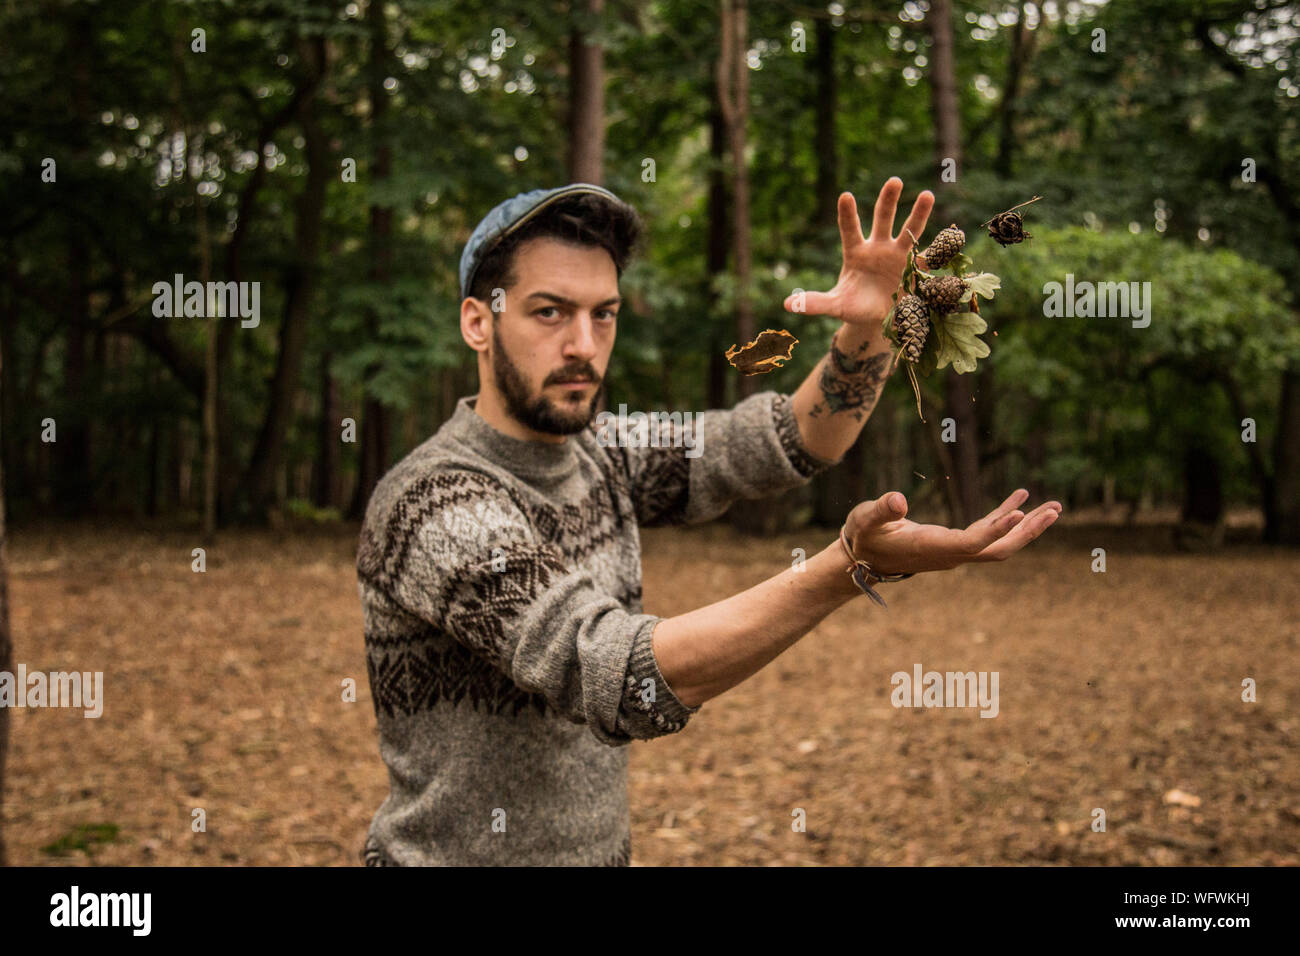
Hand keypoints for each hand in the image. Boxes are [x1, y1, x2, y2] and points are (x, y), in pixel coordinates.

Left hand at [782, 177, 934, 324]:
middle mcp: (878, 248)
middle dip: (888, 201)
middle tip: (895, 181)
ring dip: (918, 214)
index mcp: (855, 253)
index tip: (845, 195)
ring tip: (928, 195)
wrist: (877, 318)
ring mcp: (898, 256)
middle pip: (882, 219)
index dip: (848, 214)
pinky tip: (951, 234)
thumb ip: (814, 303)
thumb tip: (788, 304)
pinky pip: (928, 255)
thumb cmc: (853, 306)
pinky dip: (939, 247)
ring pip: (909, 230)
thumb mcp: (835, 306)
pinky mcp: (915, 268)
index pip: (849, 229)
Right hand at [843, 489, 1061, 576]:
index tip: (1022, 514)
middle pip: (997, 549)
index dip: (997, 530)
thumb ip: (882, 509)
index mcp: (932, 547)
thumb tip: (899, 500)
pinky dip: (1005, 516)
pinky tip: (1021, 499)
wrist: (863, 558)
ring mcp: (955, 550)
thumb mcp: (866, 519)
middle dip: (1028, 532)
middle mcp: (950, 553)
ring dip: (1026, 527)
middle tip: (1055, 509)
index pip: (972, 543)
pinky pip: (988, 532)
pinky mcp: (955, 543)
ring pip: (998, 543)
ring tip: (1053, 507)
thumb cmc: (864, 535)